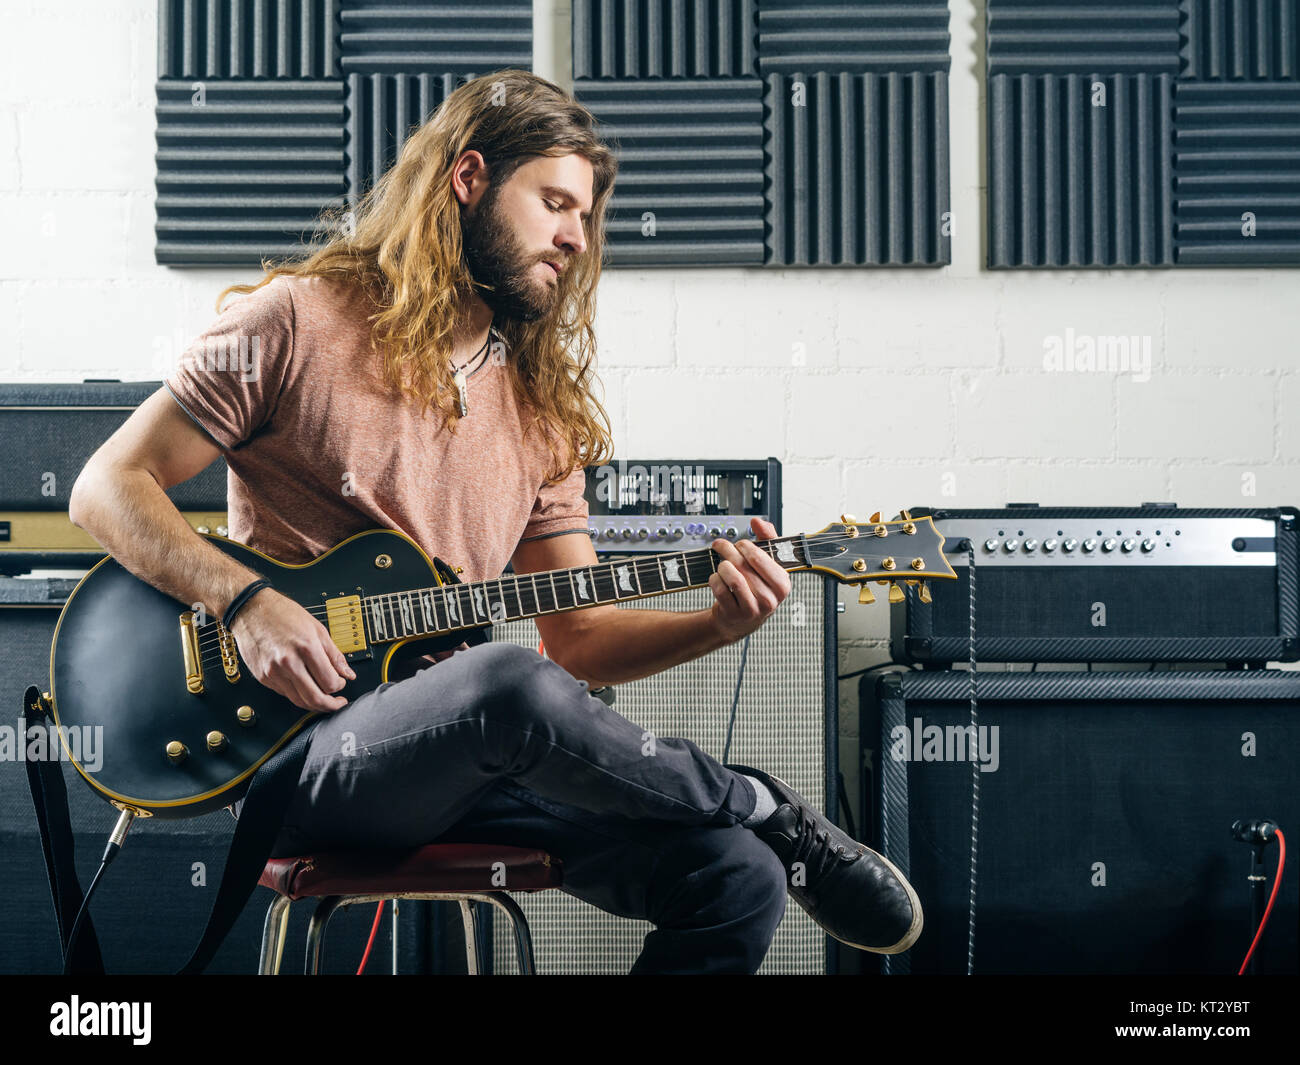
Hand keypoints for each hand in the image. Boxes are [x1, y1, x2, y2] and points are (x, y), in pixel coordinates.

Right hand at [230, 588, 357, 711]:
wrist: (251, 609)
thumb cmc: (282, 614)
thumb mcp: (317, 628)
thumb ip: (334, 654)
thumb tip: (347, 673)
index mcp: (306, 648)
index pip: (329, 682)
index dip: (339, 686)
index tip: (342, 683)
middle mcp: (288, 662)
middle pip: (314, 698)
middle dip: (330, 705)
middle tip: (337, 702)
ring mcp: (273, 672)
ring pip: (298, 700)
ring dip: (314, 703)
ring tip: (323, 697)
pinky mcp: (263, 677)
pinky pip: (285, 693)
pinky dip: (297, 693)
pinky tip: (303, 685)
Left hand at [707, 517, 791, 642]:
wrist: (741, 619)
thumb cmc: (756, 588)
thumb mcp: (767, 565)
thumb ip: (767, 539)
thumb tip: (758, 521)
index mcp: (782, 584)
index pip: (760, 557)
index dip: (745, 545)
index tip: (739, 543)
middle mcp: (769, 598)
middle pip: (743, 565)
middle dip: (728, 551)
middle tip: (721, 546)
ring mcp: (752, 609)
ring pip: (732, 578)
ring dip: (722, 566)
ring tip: (722, 564)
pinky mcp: (734, 614)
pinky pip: (720, 590)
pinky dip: (714, 579)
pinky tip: (717, 578)